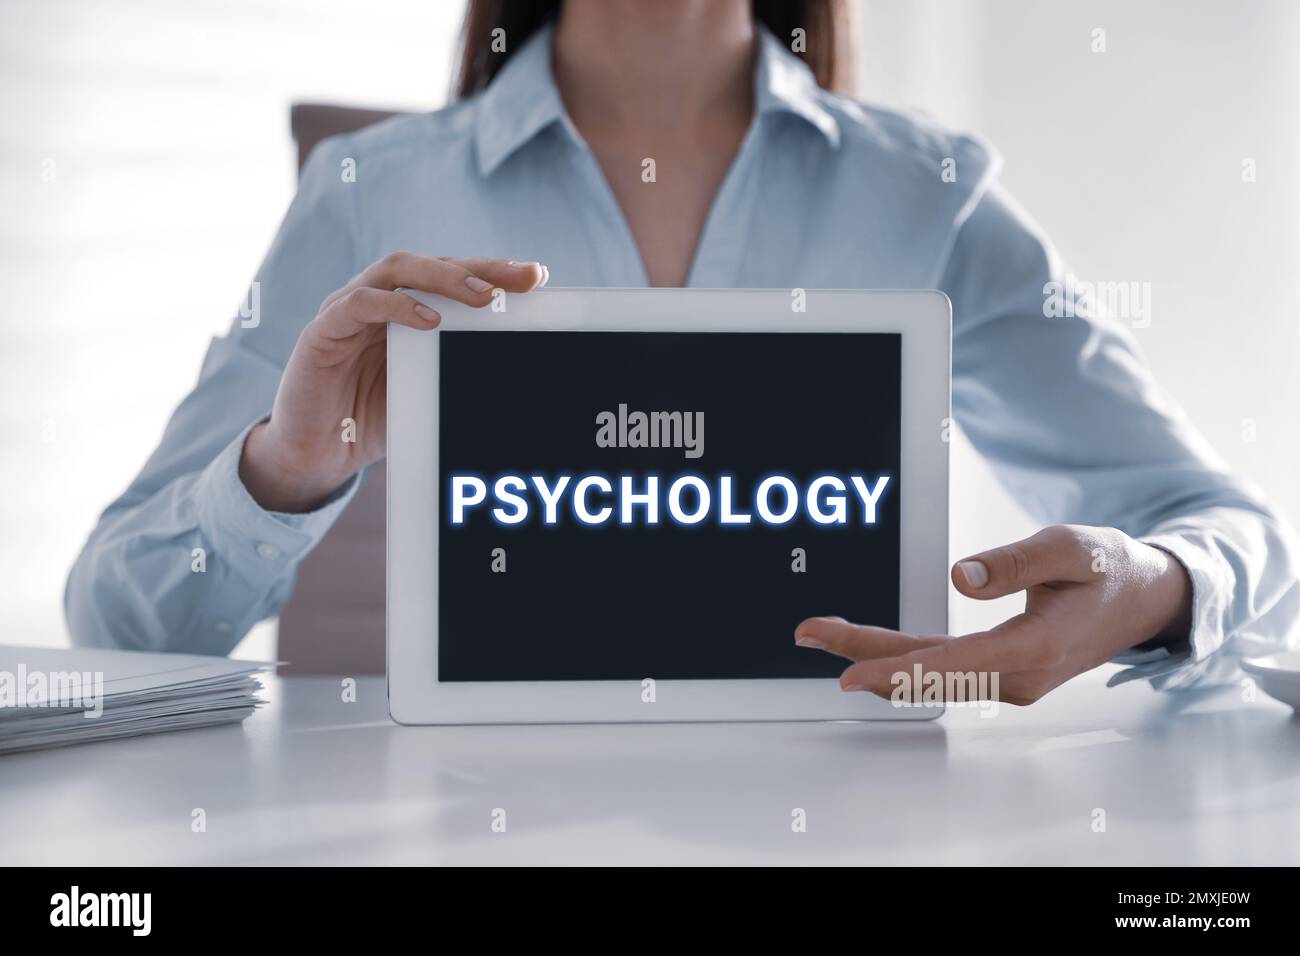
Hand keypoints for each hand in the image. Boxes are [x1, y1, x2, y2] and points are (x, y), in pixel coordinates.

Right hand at [240, 254, 546, 511]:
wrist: (317, 453)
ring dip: (444, 279)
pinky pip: (360, 303)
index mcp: (406, 308)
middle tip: (523, 278)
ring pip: (398, 269)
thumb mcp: (428, 392)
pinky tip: (428, 319)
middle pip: (432, 264)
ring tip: (482, 296)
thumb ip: (458, 369)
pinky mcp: (323, 330)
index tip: (537, 278)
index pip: (453, 277)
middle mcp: (378, 298)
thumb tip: (514, 365)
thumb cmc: (373, 419)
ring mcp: (348, 308)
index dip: (493, 272)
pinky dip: (397, 306)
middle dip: (481, 268)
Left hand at [796, 525, 1192, 705]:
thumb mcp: (1072, 547)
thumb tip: (960, 577)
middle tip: (807, 633)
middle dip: (863, 654)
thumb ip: (1016, 562)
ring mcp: (1011, 680)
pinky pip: (943, 669)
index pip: (951, 663)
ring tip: (820, 634)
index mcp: (1036, 647)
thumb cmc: (1109, 570)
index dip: (896, 668)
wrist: (1144, 600)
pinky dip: (901, 659)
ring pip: (930, 674)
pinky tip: (867, 649)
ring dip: (875, 657)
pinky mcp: (1003, 672)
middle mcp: (1020, 676)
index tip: (848, 673)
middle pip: (927, 672)